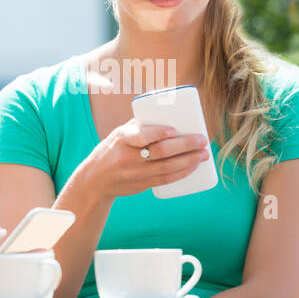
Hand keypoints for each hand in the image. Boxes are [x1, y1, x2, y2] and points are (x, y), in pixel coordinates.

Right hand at [79, 119, 209, 200]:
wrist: (94, 180)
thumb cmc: (112, 150)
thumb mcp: (118, 134)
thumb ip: (139, 125)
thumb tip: (167, 112)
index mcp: (121, 139)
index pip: (141, 136)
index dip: (159, 133)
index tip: (174, 130)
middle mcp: (127, 157)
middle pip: (160, 152)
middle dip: (185, 146)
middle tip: (202, 140)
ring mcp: (134, 174)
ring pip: (166, 168)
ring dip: (189, 161)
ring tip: (203, 154)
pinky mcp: (141, 185)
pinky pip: (164, 180)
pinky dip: (181, 173)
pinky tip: (193, 166)